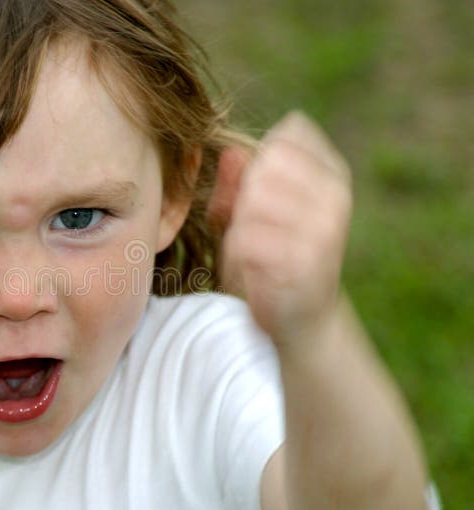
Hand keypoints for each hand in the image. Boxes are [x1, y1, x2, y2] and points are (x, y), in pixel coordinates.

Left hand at [207, 111, 351, 346]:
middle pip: (265, 164)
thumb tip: (229, 153)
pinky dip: (236, 253)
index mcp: (333, 173)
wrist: (302, 318)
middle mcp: (335, 195)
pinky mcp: (304, 261)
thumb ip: (240, 180)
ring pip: (253, 199)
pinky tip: (248, 267)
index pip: (288, 135)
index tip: (253, 188)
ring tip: (247, 247)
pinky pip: (246, 238)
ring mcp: (324, 227)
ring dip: (237, 225)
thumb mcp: (256, 210)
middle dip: (243, 194)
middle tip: (243, 223)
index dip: (257, 159)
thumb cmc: (275, 254)